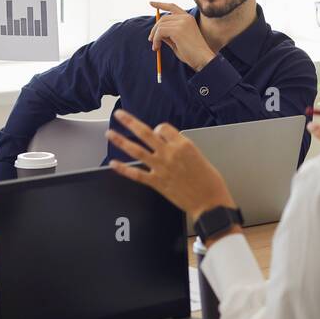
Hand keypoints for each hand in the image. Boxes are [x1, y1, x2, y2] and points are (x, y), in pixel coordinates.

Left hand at [105, 108, 235, 219]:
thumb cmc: (210, 181)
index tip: (157, 132)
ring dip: (120, 141)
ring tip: (110, 134)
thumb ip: (183, 148)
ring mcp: (161, 167)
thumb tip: (170, 145)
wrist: (209, 203)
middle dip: (129, 122)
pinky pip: (136, 174)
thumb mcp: (199, 156)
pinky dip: (123, 169)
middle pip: (145, 133)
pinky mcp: (156, 182)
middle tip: (119, 115)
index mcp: (183, 144)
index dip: (158, 129)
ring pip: (136, 150)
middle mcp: (169, 153)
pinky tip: (113, 164)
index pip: (163, 128)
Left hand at [148, 1, 215, 71]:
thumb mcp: (178, 41)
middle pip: (163, 18)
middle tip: (151, 40)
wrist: (203, 60)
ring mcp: (182, 22)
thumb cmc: (191, 53)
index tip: (151, 2)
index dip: (160, 4)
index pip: (172, 6)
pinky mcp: (177, 30)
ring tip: (155, 47)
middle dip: (155, 29)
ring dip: (154, 36)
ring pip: (160, 25)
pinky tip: (157, 47)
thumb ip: (168, 34)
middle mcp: (185, 17)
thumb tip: (156, 32)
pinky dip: (156, 40)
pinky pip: (160, 32)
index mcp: (188, 18)